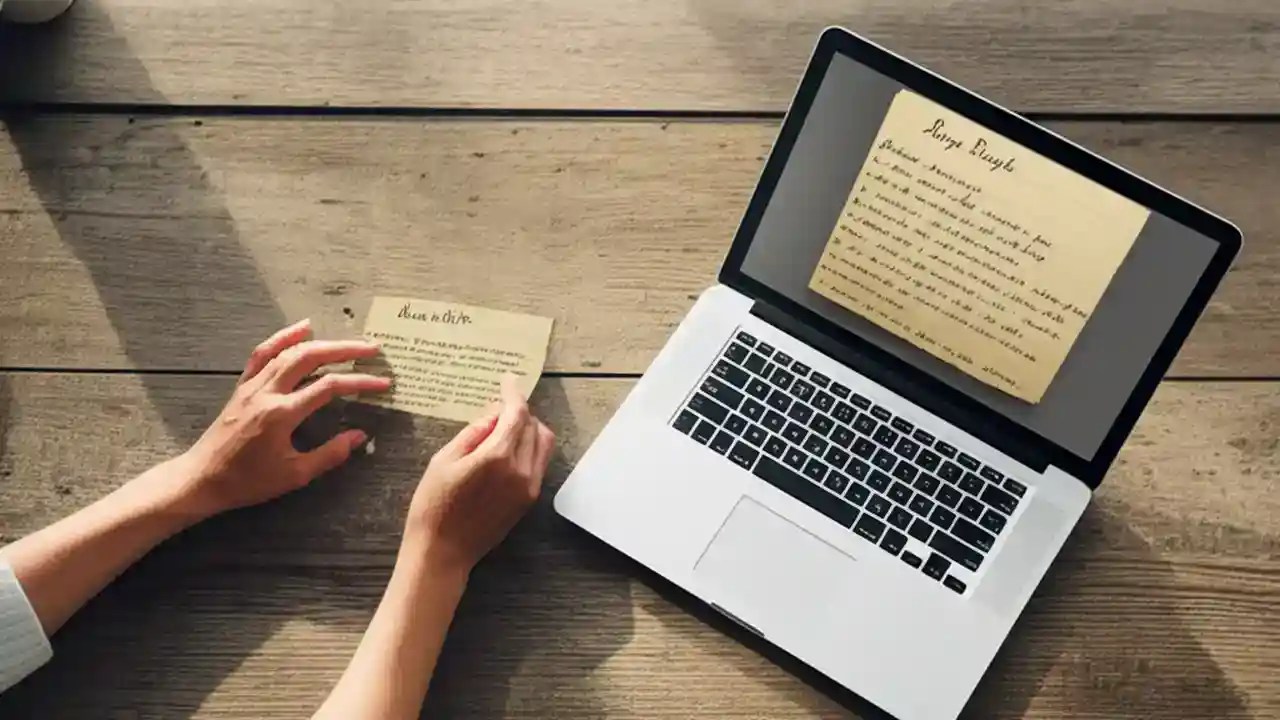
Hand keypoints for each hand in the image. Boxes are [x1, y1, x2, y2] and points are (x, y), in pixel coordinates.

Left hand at [176, 319, 391, 517]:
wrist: (202, 479)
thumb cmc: (248, 481)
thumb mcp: (294, 475)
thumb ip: (329, 454)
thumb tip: (359, 436)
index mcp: (282, 414)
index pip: (329, 388)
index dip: (360, 382)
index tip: (383, 383)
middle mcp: (267, 392)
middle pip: (310, 357)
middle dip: (344, 349)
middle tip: (371, 349)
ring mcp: (252, 386)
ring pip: (288, 351)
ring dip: (320, 341)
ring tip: (345, 339)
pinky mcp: (242, 386)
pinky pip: (263, 354)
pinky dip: (283, 337)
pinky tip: (301, 328)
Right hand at [404, 375, 554, 575]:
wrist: (442, 553)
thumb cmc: (433, 507)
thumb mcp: (444, 460)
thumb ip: (473, 433)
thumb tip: (493, 414)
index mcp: (497, 457)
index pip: (517, 414)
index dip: (513, 393)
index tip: (508, 380)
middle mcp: (521, 471)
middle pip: (534, 426)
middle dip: (519, 412)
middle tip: (496, 410)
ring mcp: (529, 488)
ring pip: (543, 444)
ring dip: (528, 429)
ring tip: (501, 430)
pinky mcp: (529, 501)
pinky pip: (538, 464)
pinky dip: (528, 449)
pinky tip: (504, 452)